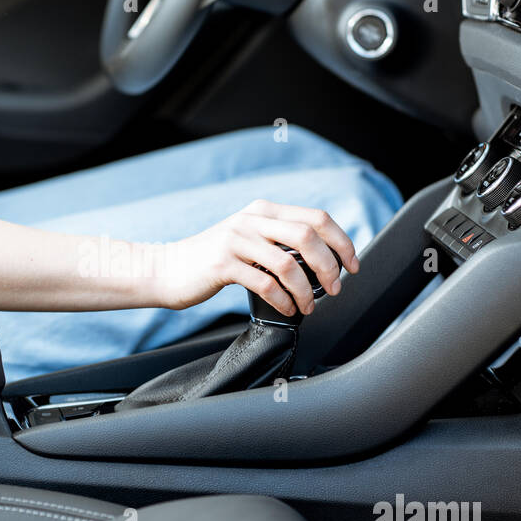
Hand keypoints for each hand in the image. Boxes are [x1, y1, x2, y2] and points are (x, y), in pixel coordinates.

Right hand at [155, 200, 359, 316]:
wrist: (168, 269)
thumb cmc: (212, 260)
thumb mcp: (247, 238)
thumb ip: (277, 239)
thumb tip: (321, 259)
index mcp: (263, 211)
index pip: (316, 218)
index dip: (341, 241)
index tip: (352, 265)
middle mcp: (252, 220)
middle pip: (307, 236)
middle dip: (329, 266)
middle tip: (335, 288)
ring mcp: (236, 240)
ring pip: (288, 263)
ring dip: (306, 290)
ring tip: (308, 307)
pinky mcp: (222, 265)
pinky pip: (265, 284)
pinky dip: (283, 300)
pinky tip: (288, 309)